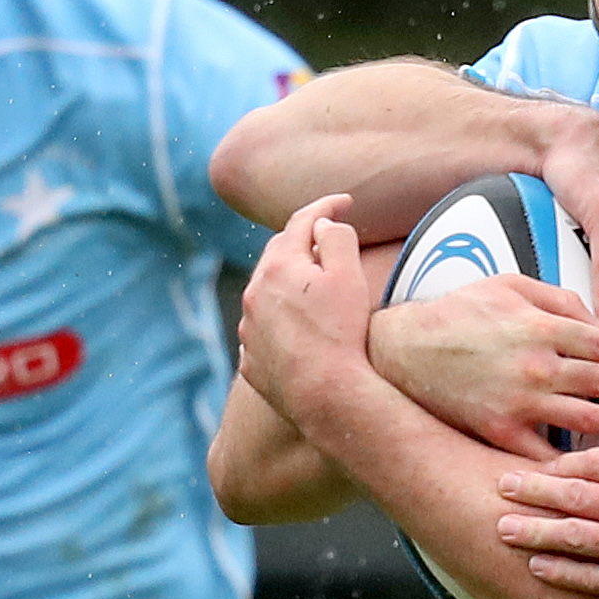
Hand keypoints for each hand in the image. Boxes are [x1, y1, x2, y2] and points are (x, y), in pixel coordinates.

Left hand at [236, 194, 374, 431]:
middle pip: (278, 254)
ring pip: (266, 293)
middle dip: (301, 241)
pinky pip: (263, 329)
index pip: (302, 222)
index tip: (347, 201)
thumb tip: (322, 226)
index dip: (326, 206)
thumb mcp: (349, 276)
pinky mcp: (251, 360)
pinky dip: (279, 319)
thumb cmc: (343, 334)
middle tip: (326, 238)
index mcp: (278, 267)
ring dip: (286, 282)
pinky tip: (297, 326)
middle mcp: (254, 294)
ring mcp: (249, 330)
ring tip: (311, 285)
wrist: (326, 397)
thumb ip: (336, 238)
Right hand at [368, 275, 598, 458]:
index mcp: (542, 328)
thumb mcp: (510, 286)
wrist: (405, 350)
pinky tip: (581, 451)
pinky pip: (549, 454)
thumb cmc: (456, 315)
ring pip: (590, 421)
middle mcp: (537, 368)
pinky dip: (572, 457)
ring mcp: (521, 404)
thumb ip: (560, 300)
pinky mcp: (502, 432)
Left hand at [493, 431, 598, 598]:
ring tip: (503, 528)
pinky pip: (592, 579)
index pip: (597, 463)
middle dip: (532, 490)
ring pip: (575, 536)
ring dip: (534, 531)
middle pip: (575, 495)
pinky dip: (560, 572)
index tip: (539, 466)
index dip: (562, 464)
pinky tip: (536, 566)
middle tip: (501, 486)